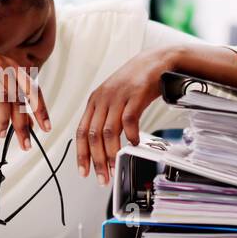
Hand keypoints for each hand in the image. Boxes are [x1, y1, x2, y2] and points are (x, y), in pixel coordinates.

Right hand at [0, 48, 50, 150]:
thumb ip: (13, 100)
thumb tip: (28, 123)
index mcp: (13, 67)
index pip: (32, 89)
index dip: (40, 109)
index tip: (45, 128)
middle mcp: (1, 65)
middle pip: (17, 98)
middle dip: (22, 124)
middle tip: (25, 142)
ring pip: (1, 99)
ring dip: (3, 121)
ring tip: (1, 133)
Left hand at [76, 47, 176, 183]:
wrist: (155, 61)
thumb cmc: (135, 81)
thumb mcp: (114, 98)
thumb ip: (106, 118)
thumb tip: (102, 144)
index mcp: (94, 101)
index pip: (81, 132)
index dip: (81, 154)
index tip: (84, 170)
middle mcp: (103, 99)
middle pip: (93, 135)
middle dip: (97, 160)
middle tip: (102, 177)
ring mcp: (119, 96)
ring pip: (109, 131)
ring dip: (112, 153)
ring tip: (116, 166)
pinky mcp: (135, 95)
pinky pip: (129, 121)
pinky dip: (131, 136)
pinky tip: (134, 144)